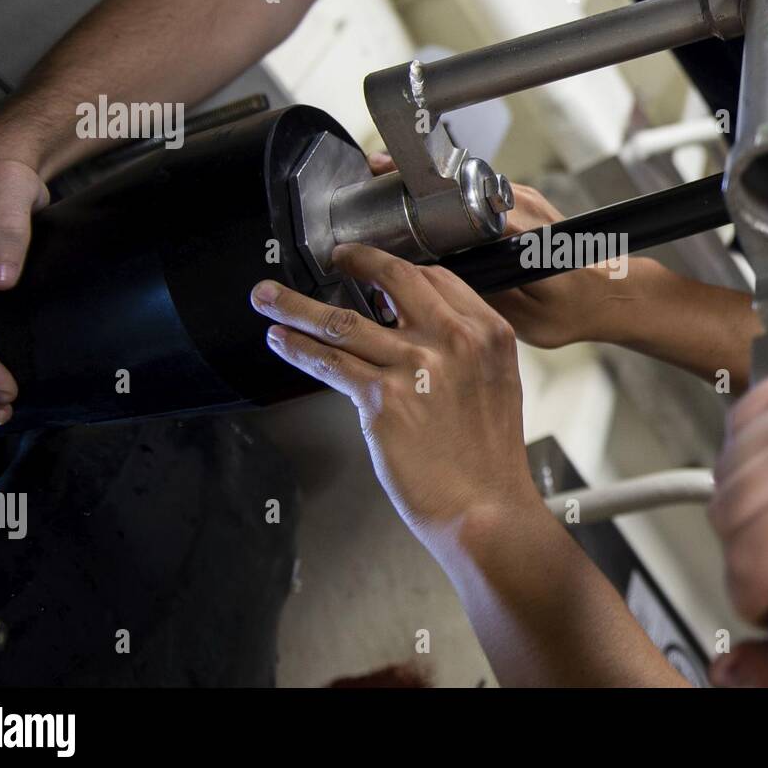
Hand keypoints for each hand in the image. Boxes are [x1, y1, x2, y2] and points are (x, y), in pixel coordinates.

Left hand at [250, 242, 540, 549]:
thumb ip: (464, 351)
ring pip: (342, 321)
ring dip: (296, 305)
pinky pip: (328, 362)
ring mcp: (415, 366)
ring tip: (268, 297)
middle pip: (392, 280)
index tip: (376, 267)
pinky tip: (281, 340)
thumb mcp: (498, 385)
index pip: (435, 278)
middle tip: (331, 258)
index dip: (398, 268)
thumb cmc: (490, 460)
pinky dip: (298, 348)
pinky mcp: (382, 399)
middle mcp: (454, 340)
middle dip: (353, 262)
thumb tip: (415, 333)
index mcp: (487, 333)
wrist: (486, 509)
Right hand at [367, 151, 628, 348]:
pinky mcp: (522, 201)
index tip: (386, 176)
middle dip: (413, 173)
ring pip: (464, 178)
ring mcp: (523, 198)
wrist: (610, 295)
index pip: (460, 193)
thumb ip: (484, 292)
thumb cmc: (574, 309)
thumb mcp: (525, 316)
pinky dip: (448, 190)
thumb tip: (435, 278)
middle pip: (455, 176)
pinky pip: (477, 189)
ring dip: (428, 179)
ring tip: (390, 184)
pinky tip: (425, 202)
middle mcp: (522, 205)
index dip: (419, 183)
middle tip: (375, 172)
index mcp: (521, 230)